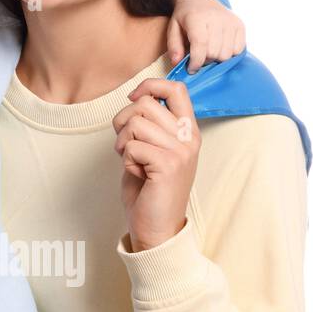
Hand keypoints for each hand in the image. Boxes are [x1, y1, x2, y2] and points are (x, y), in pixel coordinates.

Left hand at [113, 78, 199, 251]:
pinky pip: (132, 146)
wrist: (156, 226)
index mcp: (187, 129)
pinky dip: (126, 160)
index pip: (176, 88)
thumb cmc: (149, 187)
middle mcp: (189, 137)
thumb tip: (137, 96)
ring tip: (134, 162)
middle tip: (127, 146)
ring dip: (123, 143)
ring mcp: (181, 150)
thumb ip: (150, 123)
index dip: (149, 85)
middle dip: (123, 122)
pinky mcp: (168, 164)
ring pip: (134, 123)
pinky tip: (138, 174)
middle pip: (145, 104)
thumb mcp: (152, 147)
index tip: (133, 98)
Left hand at [167, 0, 244, 72]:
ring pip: (227, 54)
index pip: (201, 45)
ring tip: (208, 51)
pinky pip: (238, 50)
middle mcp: (217, 18)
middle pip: (214, 53)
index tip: (191, 69)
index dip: (196, 61)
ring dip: (217, 58)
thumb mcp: (173, 28)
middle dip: (205, 60)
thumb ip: (173, 46)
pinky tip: (220, 47)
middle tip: (199, 56)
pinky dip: (229, 53)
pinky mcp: (240, 25)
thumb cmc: (184, 17)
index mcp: (197, 18)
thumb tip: (177, 63)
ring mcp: (231, 21)